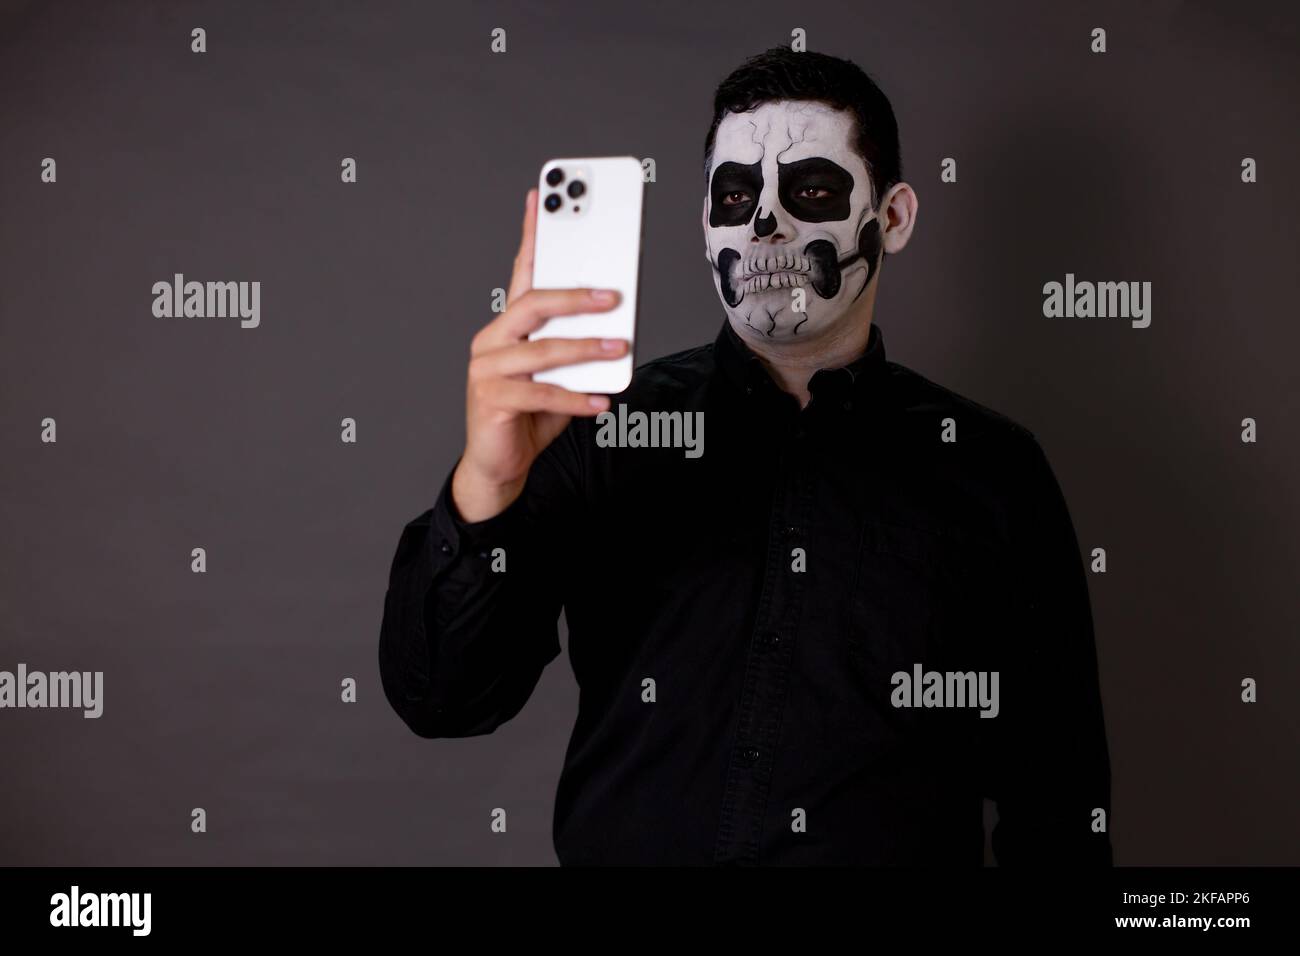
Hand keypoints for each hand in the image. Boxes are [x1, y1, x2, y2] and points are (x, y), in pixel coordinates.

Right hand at [451, 188, 625, 522]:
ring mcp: (486, 369)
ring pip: (540, 350)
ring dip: (585, 348)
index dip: (531, 233)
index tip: (542, 196)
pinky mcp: (490, 401)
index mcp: (508, 325)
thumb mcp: (561, 374)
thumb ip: (578, 348)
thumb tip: (618, 327)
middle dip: (574, 295)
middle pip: (533, 304)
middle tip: (612, 294)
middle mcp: (492, 340)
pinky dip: (575, 398)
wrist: (499, 465)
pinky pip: (539, 395)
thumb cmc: (531, 415)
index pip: (522, 271)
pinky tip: (601, 401)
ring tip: (619, 347)